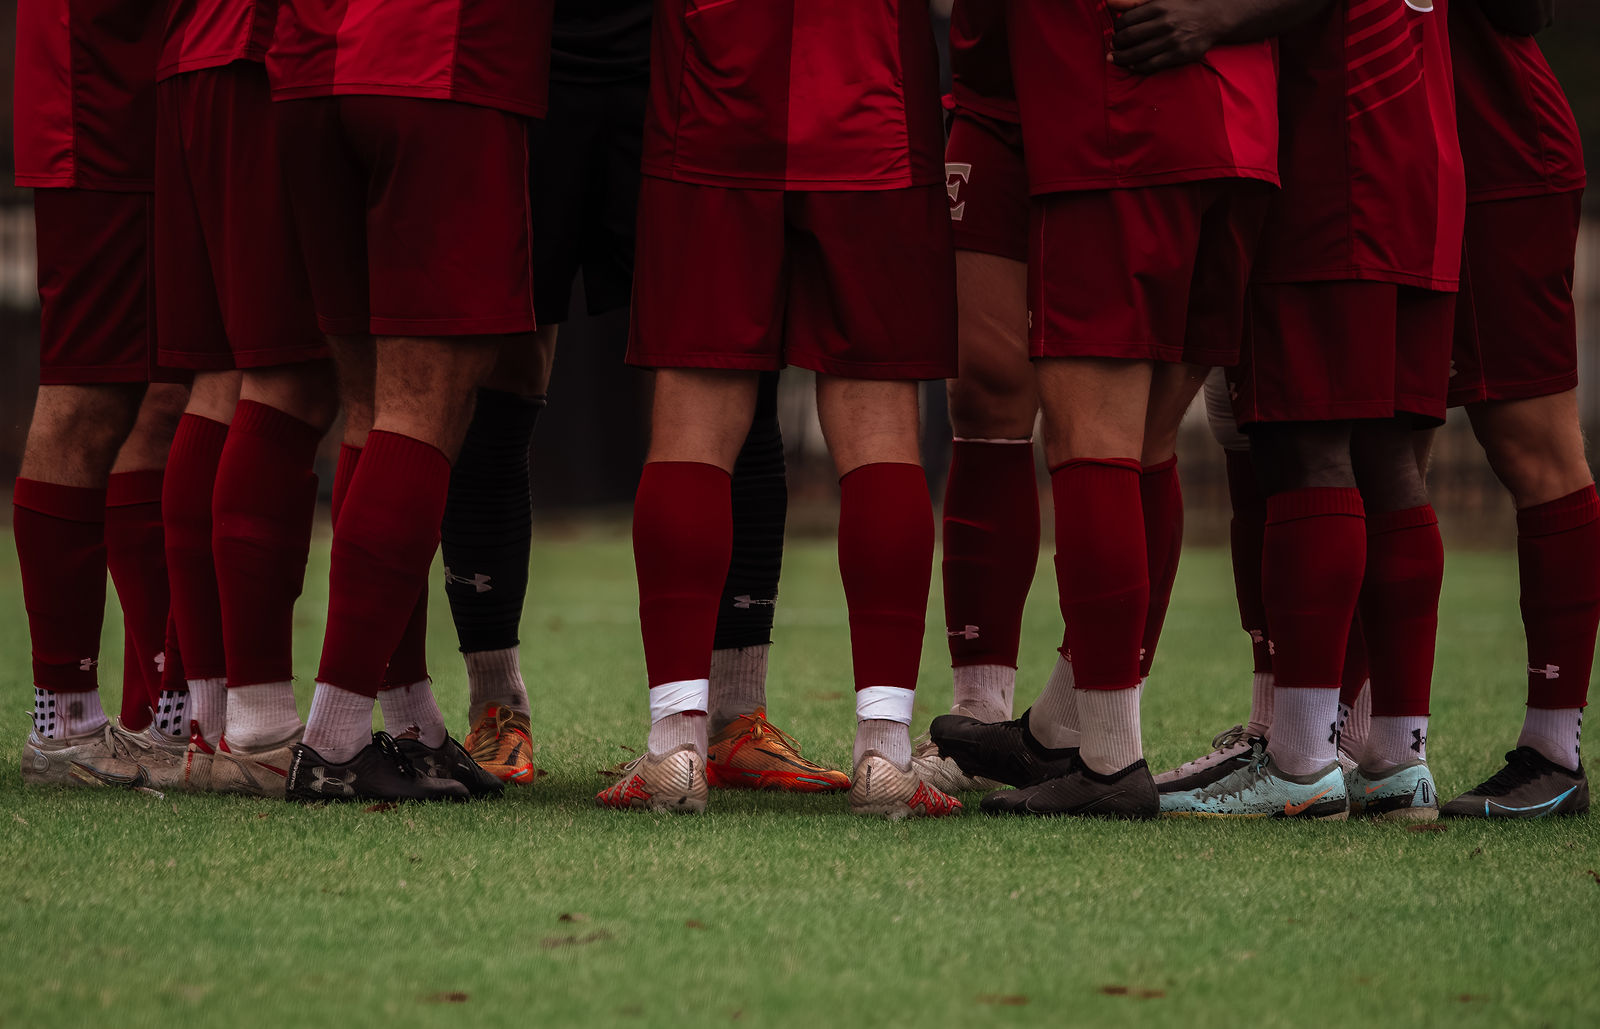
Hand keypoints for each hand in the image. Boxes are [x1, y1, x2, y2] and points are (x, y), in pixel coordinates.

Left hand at [1109, 0, 1229, 74]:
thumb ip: (1134, 1)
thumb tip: (1108, 3)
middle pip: (1128, 38)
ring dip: (1121, 58)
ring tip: (1115, 58)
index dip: (1116, 28)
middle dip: (1116, 44)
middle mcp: (1164, 23)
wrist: (1212, 18)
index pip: (1125, 20)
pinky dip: (1137, 67)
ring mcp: (1171, 40)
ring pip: (1136, 54)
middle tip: (1114, 46)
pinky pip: (1150, 65)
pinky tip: (1131, 65)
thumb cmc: (1181, 8)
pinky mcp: (1178, 55)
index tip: (1116, 31)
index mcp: (1158, 6)